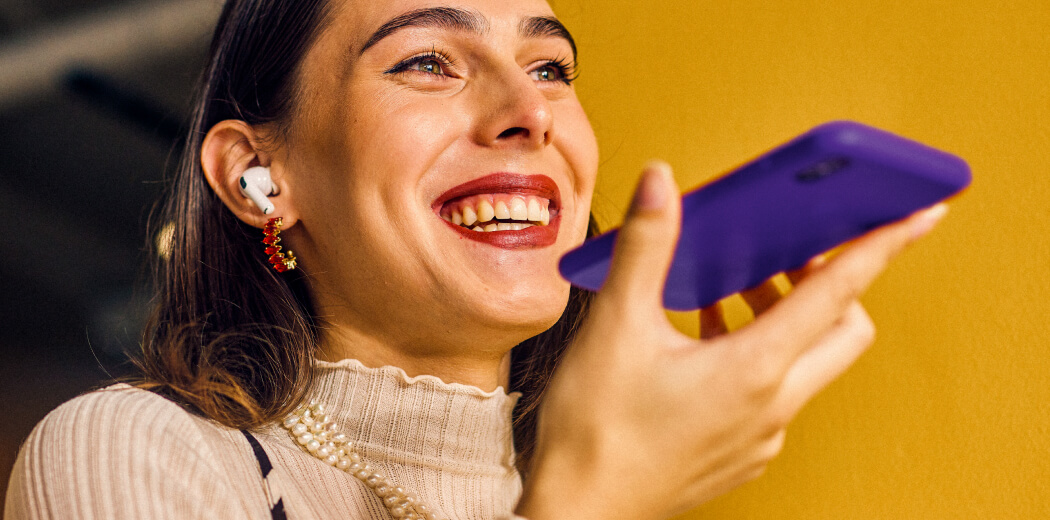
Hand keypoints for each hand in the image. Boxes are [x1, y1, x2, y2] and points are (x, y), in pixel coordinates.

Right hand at [516, 161, 947, 519]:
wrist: (581, 509)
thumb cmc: (596, 431)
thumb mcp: (616, 325)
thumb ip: (646, 246)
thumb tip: (661, 184)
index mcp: (753, 370)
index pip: (837, 294)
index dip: (882, 246)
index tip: (918, 216)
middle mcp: (772, 407)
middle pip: (842, 331)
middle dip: (831, 284)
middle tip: (790, 254)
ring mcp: (761, 437)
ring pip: (807, 364)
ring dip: (786, 318)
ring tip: (733, 291)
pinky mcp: (743, 453)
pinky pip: (776, 394)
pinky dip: (759, 355)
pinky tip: (706, 342)